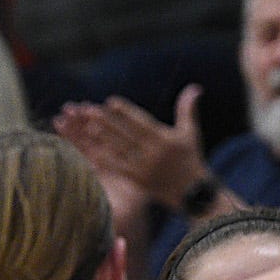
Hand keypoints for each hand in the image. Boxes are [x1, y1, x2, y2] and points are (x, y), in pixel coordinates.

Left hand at [55, 88, 206, 208]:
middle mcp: (153, 153)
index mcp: (165, 140)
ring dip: (102, 138)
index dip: (125, 111)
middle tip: (88, 110)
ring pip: (119, 150)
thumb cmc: (191, 158)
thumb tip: (194, 87)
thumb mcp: (190, 132)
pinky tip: (91, 150)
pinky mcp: (138, 180)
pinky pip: (118, 168)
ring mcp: (144, 168)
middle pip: (126, 134)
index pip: (141, 122)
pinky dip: (104, 159)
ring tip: (86, 126)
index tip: (110, 101)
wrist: (193, 193)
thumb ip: (187, 109)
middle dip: (107, 122)